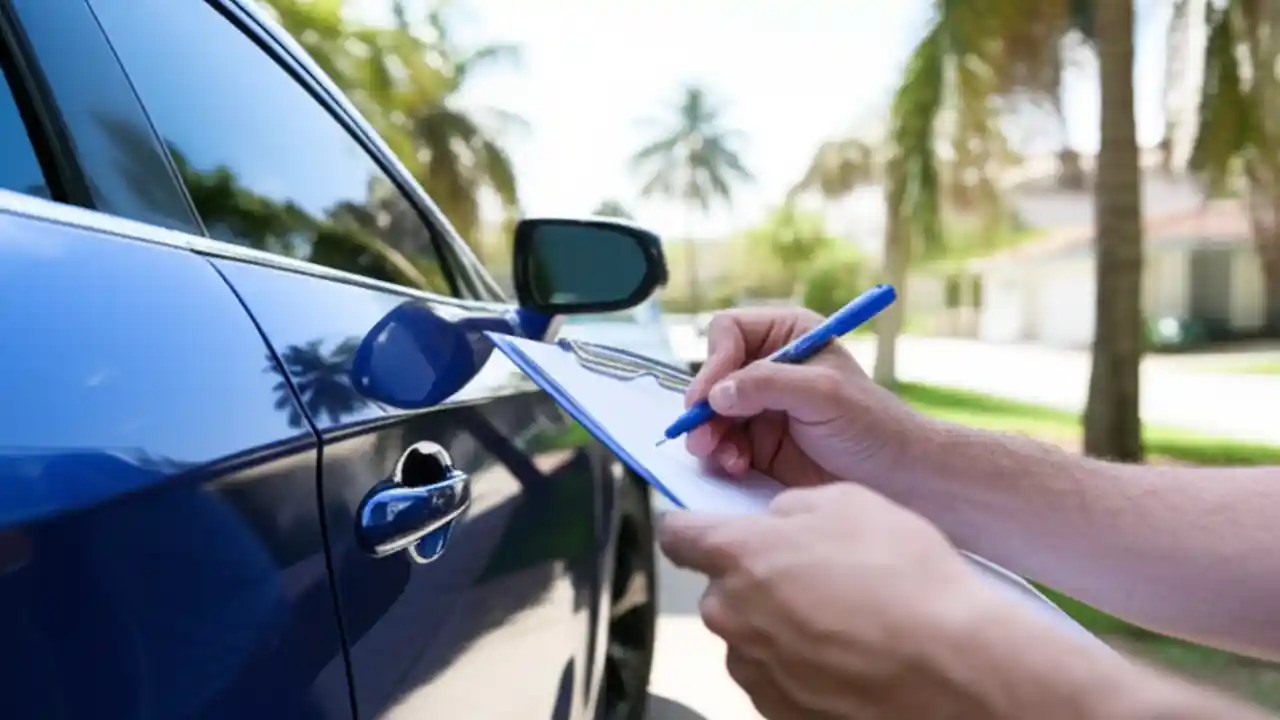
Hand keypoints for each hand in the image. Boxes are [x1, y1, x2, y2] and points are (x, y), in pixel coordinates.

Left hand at [659, 484, 1135, 719]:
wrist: (955, 666)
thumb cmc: (907, 581)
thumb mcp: (849, 502)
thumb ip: (792, 507)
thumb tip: (775, 520)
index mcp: (739, 555)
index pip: (678, 533)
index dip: (694, 525)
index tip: (709, 527)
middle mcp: (732, 615)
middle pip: (724, 589)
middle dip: (759, 579)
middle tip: (819, 574)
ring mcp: (755, 670)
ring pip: (752, 635)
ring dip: (783, 625)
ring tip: (848, 620)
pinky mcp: (779, 711)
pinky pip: (778, 677)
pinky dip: (804, 666)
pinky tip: (852, 655)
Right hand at [685, 308, 922, 488]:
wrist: (895, 478)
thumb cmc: (871, 425)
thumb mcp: (822, 395)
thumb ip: (767, 385)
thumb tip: (716, 394)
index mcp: (788, 335)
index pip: (728, 332)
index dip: (715, 361)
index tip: (710, 397)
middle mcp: (769, 366)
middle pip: (713, 375)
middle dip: (703, 407)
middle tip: (700, 436)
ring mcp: (761, 406)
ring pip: (711, 413)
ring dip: (710, 435)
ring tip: (722, 457)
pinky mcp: (759, 443)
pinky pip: (722, 444)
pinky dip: (721, 455)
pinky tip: (736, 466)